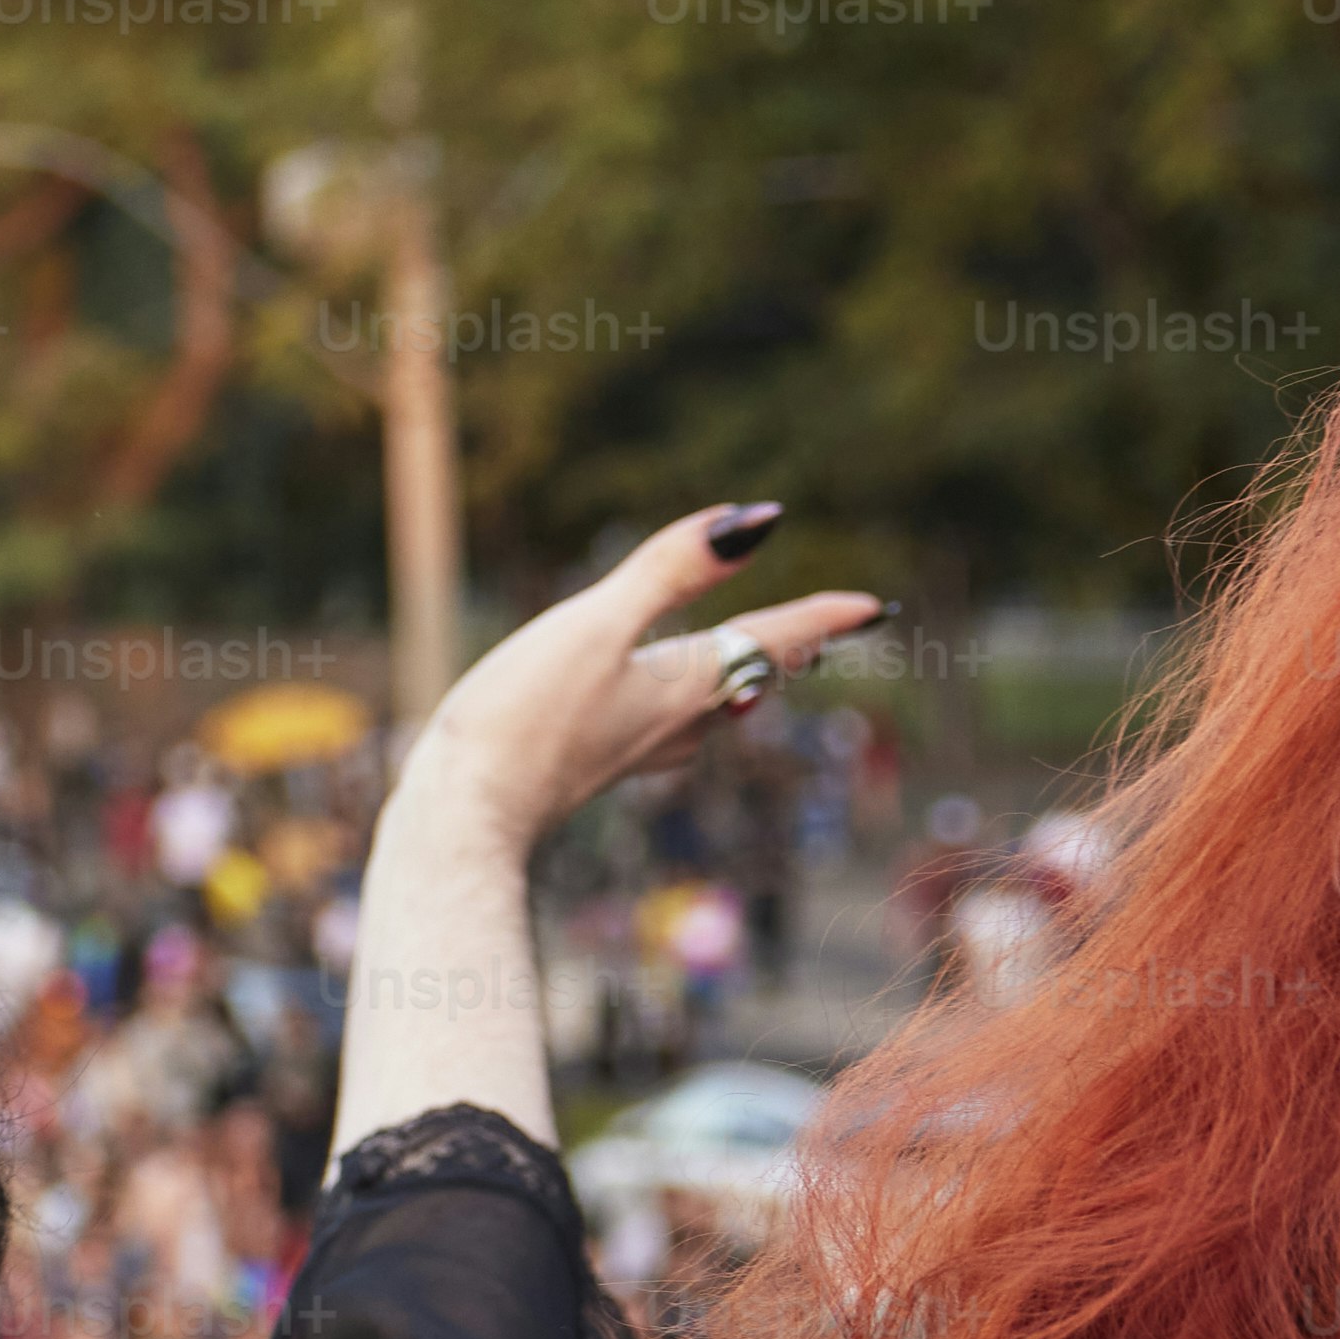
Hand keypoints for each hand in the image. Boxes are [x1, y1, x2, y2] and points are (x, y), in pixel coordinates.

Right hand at [391, 509, 885, 854]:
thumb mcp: (596, 625)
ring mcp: (633, 751)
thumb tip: (757, 521)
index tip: (875, 607)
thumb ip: (671, 570)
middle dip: (789, 652)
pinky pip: (664, 729)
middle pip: (750, 679)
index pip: (773, 640)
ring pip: (711, 711)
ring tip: (758, 668)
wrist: (464, 817)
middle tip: (829, 634)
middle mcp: (673, 724)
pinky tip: (659, 714)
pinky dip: (685, 707)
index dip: (824, 617)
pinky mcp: (593, 765)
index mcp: (685, 685)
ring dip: (741, 683)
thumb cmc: (524, 719)